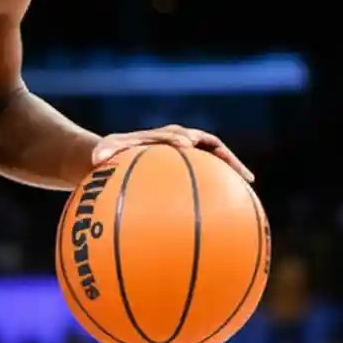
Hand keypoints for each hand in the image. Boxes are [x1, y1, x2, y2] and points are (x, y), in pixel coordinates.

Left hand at [91, 124, 254, 182]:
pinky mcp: (192, 165)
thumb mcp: (104, 152)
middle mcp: (178, 141)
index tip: (187, 145)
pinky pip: (210, 174)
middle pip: (202, 141)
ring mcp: (188, 153)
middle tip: (228, 162)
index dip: (180, 139)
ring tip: (246, 181)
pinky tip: (235, 207)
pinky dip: (222, 184)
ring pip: (214, 155)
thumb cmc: (112, 156)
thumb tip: (96, 159)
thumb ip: (103, 153)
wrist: (119, 157)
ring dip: (229, 165)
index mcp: (159, 137)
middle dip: (215, 151)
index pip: (173, 135)